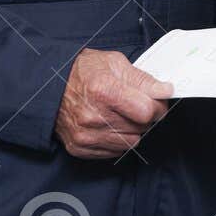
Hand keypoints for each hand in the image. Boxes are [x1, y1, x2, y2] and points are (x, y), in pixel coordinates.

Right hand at [55, 48, 172, 158]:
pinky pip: (114, 151)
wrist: (50, 84)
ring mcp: (85, 135)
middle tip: (135, 104)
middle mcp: (93, 116)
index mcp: (104, 91)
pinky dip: (117, 140)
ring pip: (130, 142)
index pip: (147, 111)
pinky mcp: (79, 147)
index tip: (156, 101)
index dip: (157, 106)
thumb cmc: (83, 71)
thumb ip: (143, 80)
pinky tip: (108, 124)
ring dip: (131, 129)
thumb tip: (166, 91)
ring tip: (120, 113)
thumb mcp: (115, 63)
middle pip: (140, 128)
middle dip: (144, 117)